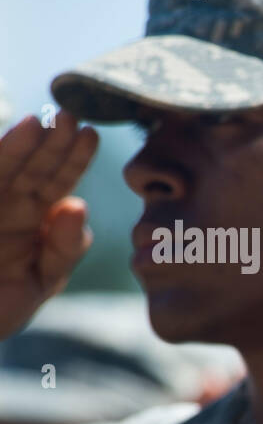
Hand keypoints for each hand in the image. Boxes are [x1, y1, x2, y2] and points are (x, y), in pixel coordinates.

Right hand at [0, 111, 98, 338]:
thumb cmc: (0, 305)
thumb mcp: (42, 280)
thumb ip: (64, 249)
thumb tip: (78, 205)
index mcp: (34, 215)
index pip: (58, 179)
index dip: (75, 157)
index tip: (91, 134)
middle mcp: (6, 202)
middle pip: (31, 166)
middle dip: (50, 142)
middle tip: (70, 118)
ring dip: (15, 147)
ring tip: (36, 125)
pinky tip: (0, 151)